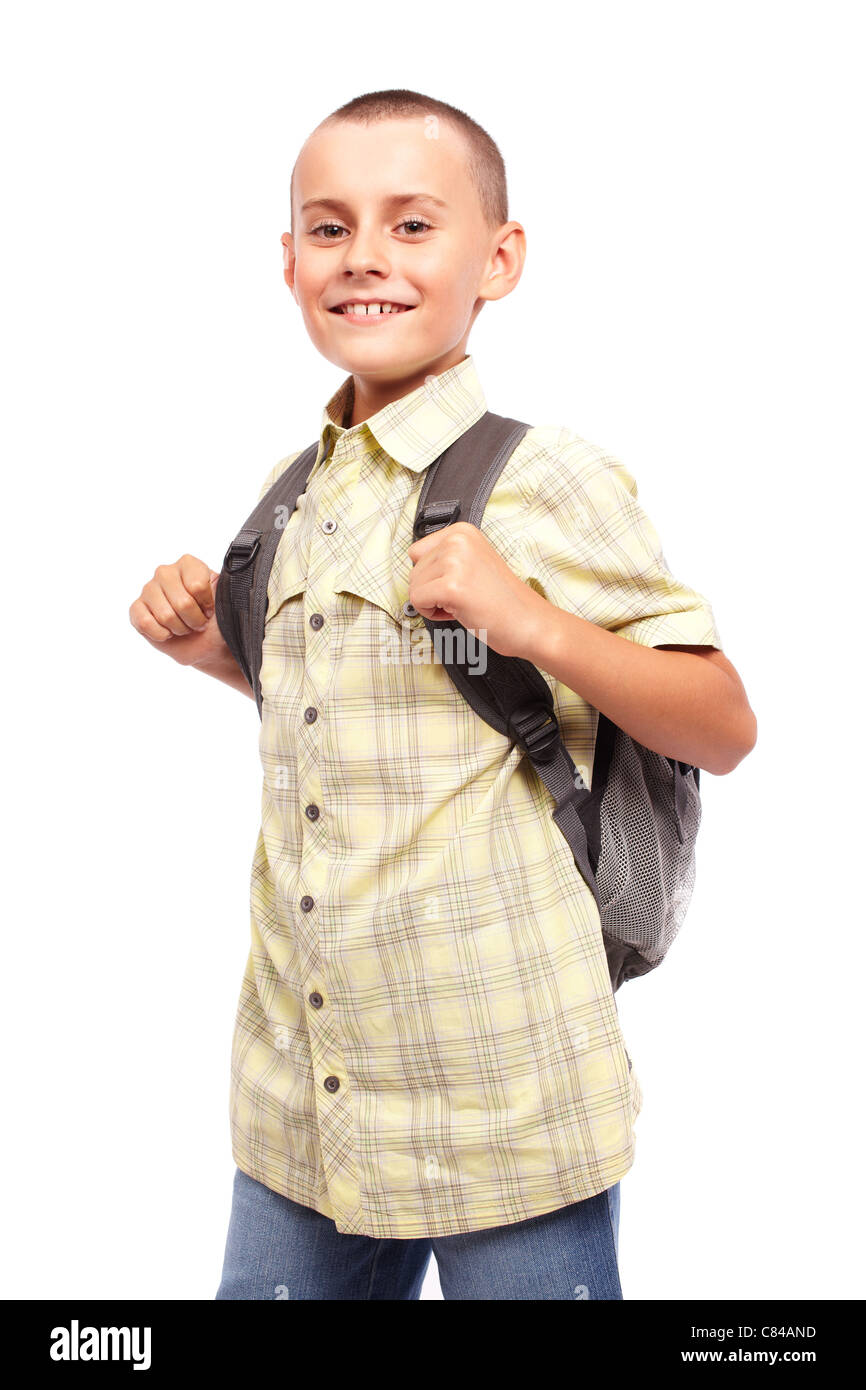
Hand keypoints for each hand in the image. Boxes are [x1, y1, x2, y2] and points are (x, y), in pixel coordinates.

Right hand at [129, 554, 227, 667]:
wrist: (206, 643)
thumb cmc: (218, 620)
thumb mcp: (228, 601)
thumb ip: (227, 586)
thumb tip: (236, 572)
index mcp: (189, 564)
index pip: (197, 586)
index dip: (207, 606)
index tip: (210, 610)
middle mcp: (166, 572)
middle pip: (183, 602)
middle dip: (194, 621)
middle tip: (198, 622)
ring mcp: (148, 589)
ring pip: (165, 615)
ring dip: (180, 629)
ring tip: (184, 626)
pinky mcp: (136, 608)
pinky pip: (145, 623)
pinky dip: (162, 634)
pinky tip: (168, 632)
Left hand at [406, 522, 547, 660]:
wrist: (529, 622)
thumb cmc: (501, 600)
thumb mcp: (471, 563)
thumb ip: (444, 557)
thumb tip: (413, 567)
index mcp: (462, 531)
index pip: (416, 552)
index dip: (432, 575)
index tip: (459, 582)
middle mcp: (457, 540)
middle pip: (412, 570)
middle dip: (432, 590)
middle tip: (465, 596)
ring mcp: (454, 561)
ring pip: (413, 587)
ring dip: (434, 602)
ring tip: (464, 602)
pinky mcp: (451, 586)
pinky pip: (417, 602)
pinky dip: (433, 614)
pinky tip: (460, 611)